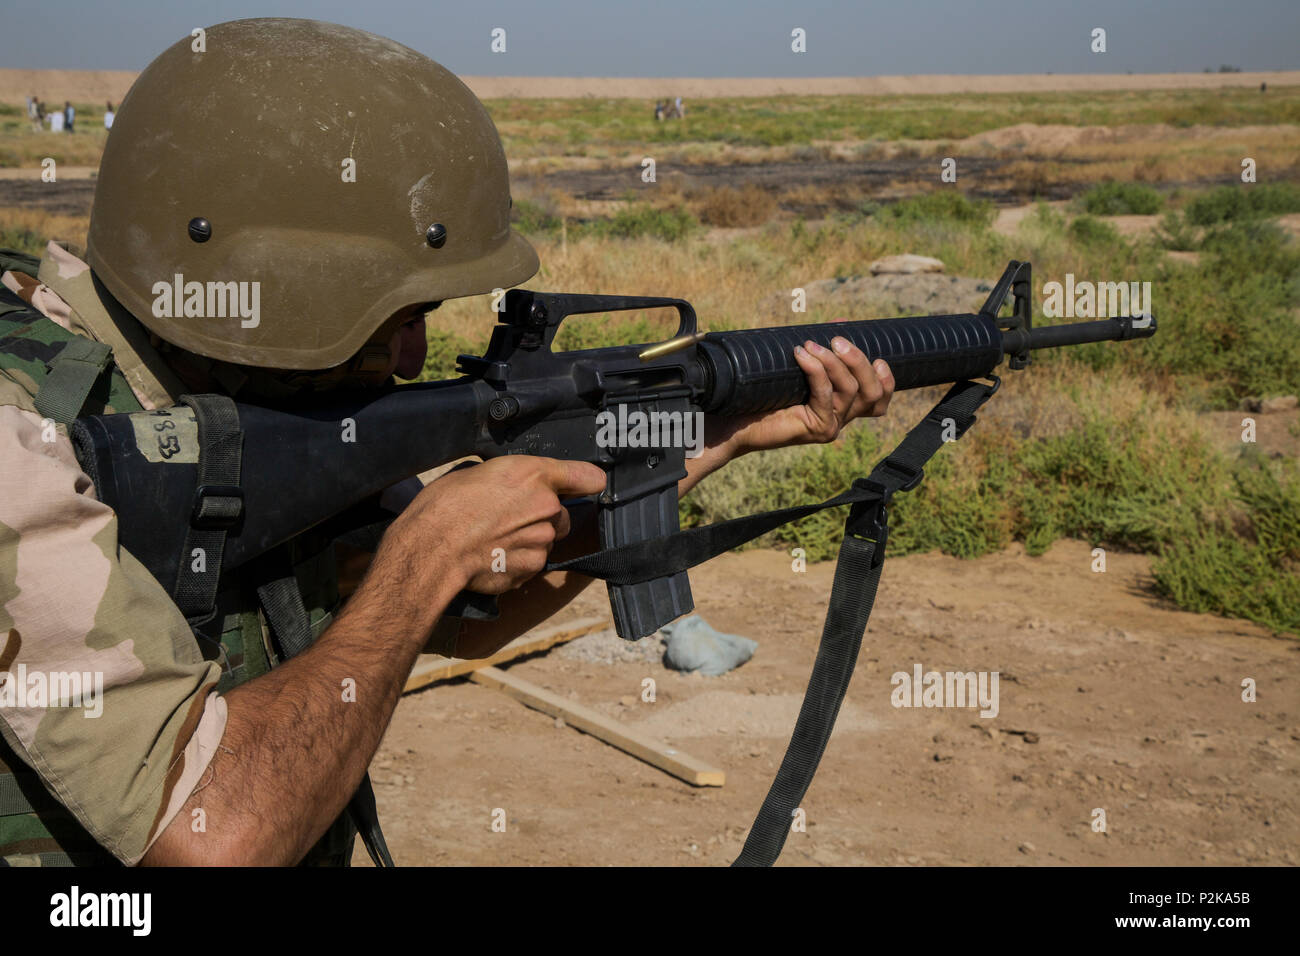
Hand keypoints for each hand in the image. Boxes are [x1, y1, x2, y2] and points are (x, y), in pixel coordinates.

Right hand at [372, 455, 606, 595]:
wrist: (432, 551)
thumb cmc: (444, 507)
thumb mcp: (475, 473)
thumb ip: (508, 478)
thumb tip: (511, 485)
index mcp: (533, 473)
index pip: (587, 476)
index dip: (585, 482)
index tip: (581, 486)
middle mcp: (547, 506)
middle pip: (560, 513)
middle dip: (542, 517)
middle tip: (508, 519)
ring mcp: (543, 540)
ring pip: (546, 540)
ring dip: (529, 541)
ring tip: (494, 540)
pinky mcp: (533, 567)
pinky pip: (533, 562)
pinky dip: (518, 562)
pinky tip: (492, 557)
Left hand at [705, 336, 893, 459]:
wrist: (734, 420)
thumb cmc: (762, 392)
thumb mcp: (798, 365)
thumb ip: (822, 348)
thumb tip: (842, 321)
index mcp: (841, 405)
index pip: (879, 398)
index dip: (887, 380)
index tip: (878, 358)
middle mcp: (841, 417)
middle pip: (872, 391)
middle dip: (859, 360)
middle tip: (837, 340)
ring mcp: (831, 425)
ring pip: (852, 390)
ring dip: (834, 361)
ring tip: (809, 344)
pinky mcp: (817, 429)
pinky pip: (825, 394)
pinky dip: (816, 370)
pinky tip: (801, 354)